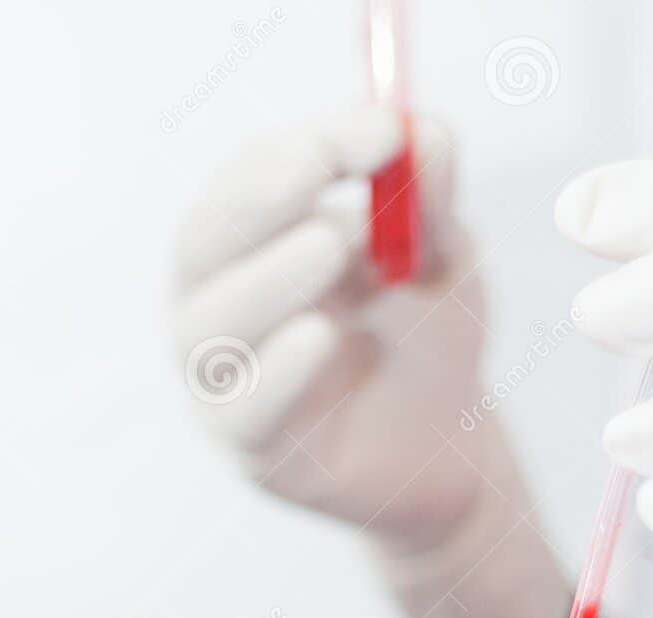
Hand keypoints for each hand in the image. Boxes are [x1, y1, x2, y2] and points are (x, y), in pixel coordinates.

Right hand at [173, 107, 487, 553]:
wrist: (449, 450)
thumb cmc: (426, 340)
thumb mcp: (441, 259)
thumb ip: (431, 202)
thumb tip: (423, 132)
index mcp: (253, 245)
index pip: (252, 178)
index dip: (305, 144)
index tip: (378, 128)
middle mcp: (222, 306)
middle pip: (203, 242)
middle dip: (257, 197)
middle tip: (316, 165)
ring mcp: (228, 383)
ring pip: (212, 326)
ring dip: (266, 279)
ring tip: (330, 248)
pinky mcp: (257, 454)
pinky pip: (245, 412)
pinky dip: (277, 372)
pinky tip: (319, 336)